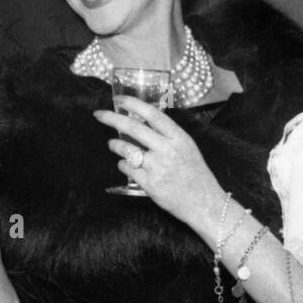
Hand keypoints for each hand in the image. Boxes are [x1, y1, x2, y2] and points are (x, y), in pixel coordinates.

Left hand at [94, 99, 224, 228]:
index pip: (153, 114)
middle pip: (133, 128)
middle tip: (99, 114)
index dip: (133, 104)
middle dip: (112, 118)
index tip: (118, 99)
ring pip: (126, 149)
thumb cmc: (195, 174)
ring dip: (115, 145)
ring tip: (112, 144)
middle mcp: (167, 150)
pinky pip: (127, 168)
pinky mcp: (149, 184)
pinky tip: (126, 165)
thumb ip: (167, 135)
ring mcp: (157, 167)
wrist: (204, 203)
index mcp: (179, 138)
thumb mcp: (187, 148)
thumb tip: (142, 121)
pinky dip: (123, 164)